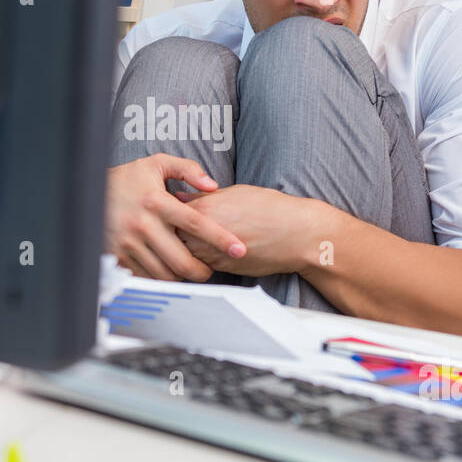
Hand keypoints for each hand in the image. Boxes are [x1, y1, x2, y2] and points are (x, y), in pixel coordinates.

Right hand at [104, 153, 245, 281]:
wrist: (85, 191)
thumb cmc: (127, 179)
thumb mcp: (156, 164)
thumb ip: (187, 170)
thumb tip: (213, 185)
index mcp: (157, 202)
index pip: (197, 224)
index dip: (221, 239)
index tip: (239, 249)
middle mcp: (143, 225)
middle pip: (183, 261)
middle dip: (203, 271)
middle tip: (211, 269)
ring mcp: (129, 244)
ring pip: (166, 274)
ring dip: (183, 277)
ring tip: (190, 270)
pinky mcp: (118, 257)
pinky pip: (146, 278)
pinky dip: (161, 279)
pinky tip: (167, 270)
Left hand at [176, 185, 325, 277]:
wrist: (297, 234)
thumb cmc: (270, 208)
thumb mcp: (235, 192)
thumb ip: (203, 196)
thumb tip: (181, 197)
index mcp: (205, 210)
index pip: (169, 212)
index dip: (165, 211)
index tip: (164, 209)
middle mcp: (204, 235)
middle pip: (170, 236)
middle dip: (168, 231)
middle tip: (167, 227)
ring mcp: (212, 255)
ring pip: (183, 253)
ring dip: (181, 247)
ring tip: (185, 238)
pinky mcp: (222, 269)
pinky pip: (200, 264)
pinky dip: (197, 258)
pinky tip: (204, 250)